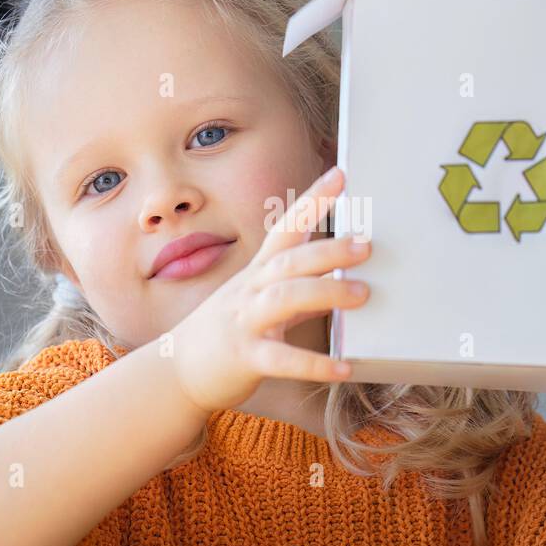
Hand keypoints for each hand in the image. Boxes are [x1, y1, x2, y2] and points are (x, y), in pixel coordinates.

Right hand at [169, 166, 372, 414]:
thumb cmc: (228, 333)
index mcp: (258, 273)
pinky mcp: (245, 357)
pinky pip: (281, 359)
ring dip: (326, 292)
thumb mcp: (262, 302)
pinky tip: (344, 368)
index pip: (286, 228)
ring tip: (363, 293)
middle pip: (289, 260)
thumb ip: (302, 291)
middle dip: (327, 249)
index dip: (312, 201)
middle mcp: (250, 290)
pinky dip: (314, 363)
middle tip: (366, 245)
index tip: (340, 175)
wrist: (179, 370)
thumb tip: (341, 278)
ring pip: (285, 298)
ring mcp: (245, 321)